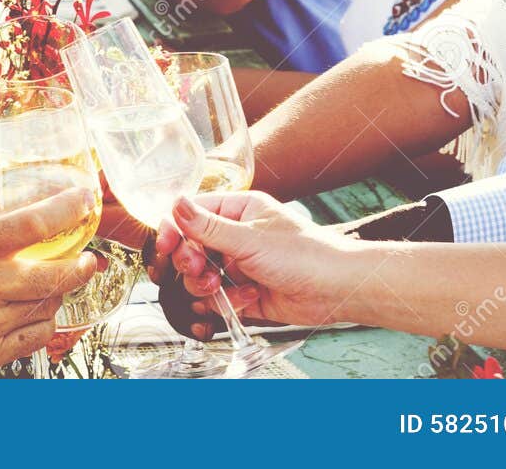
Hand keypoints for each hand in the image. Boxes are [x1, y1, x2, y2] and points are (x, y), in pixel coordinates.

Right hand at [0, 188, 98, 377]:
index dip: (66, 208)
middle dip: (82, 263)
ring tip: (64, 281)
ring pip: (48, 307)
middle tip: (90, 256)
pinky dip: (47, 322)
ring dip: (62, 292)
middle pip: (56, 273)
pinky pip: (34, 338)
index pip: (32, 223)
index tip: (83, 198)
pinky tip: (43, 312)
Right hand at [154, 192, 361, 330]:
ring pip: (200, 276)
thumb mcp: (251, 238)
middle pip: (191, 248)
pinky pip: (218, 299)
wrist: (338, 290)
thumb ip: (209, 227)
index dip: (174, 229)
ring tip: (221, 286)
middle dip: (190, 261)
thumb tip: (176, 204)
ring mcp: (240, 266)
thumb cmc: (305, 254)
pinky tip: (248, 298)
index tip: (166, 246)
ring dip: (206, 284)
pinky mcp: (245, 293)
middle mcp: (236, 237)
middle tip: (199, 268)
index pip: (193, 214)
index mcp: (239, 211)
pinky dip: (227, 301)